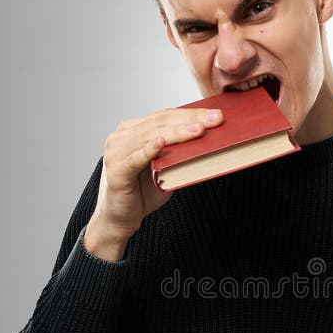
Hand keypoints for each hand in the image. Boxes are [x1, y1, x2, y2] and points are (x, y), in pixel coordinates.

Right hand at [84, 106, 223, 259]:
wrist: (121, 218)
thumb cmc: (143, 192)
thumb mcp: (165, 167)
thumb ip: (178, 152)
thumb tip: (209, 139)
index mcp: (132, 130)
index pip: (165, 116)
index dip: (191, 113)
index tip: (216, 114)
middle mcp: (121, 136)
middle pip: (160, 123)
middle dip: (190, 120)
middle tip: (215, 119)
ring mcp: (116, 152)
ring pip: (151, 136)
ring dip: (176, 133)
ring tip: (199, 130)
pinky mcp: (116, 171)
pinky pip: (135, 158)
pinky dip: (148, 150)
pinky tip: (160, 143)